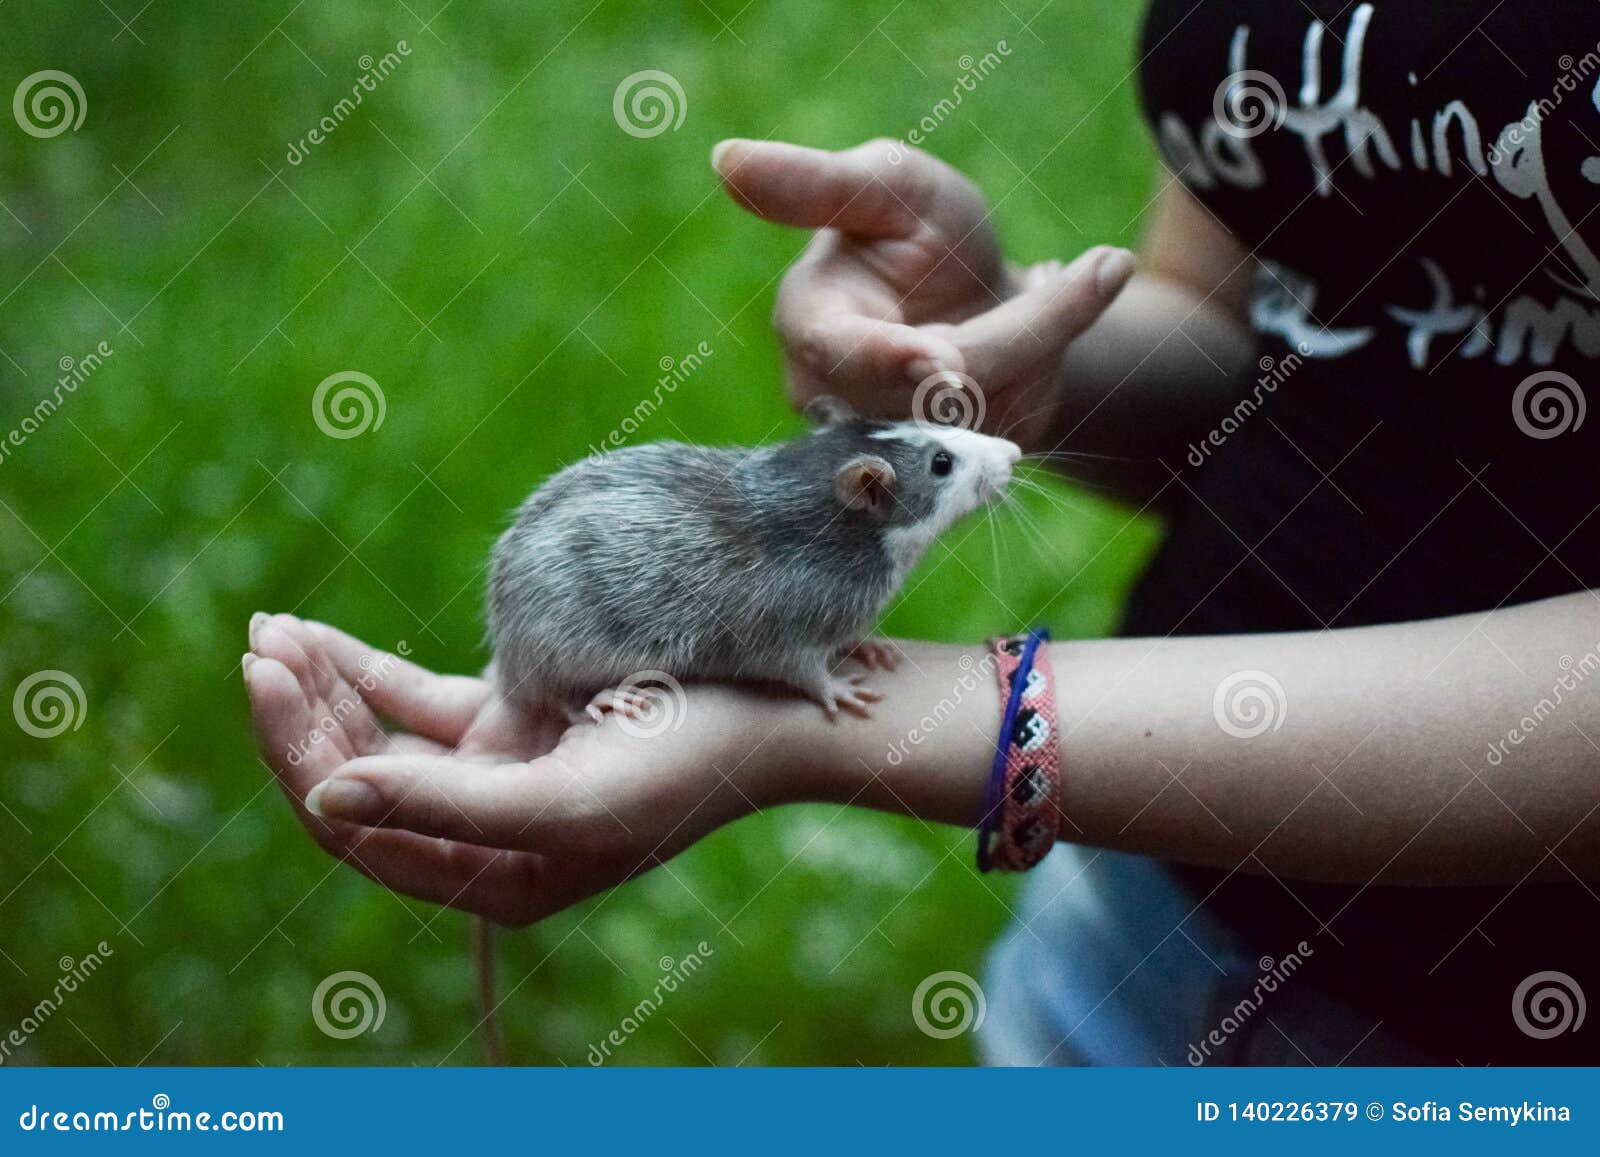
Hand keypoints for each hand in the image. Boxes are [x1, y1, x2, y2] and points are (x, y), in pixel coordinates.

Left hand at [244, 614, 787, 925]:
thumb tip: (324, 798)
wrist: (784, 711)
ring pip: (379, 738)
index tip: (266, 681)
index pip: (362, 831)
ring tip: (270, 635)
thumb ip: (440, 807)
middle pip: (359, 783)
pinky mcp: (516, 720)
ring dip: (325, 690)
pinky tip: (315, 638)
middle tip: (259, 652)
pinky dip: (368, 670)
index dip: (303, 762)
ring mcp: (498, 774)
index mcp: (495, 880)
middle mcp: (486, 835)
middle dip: (303, 722)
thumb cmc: (688, 765)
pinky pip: (419, 700)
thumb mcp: (560, 803)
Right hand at [712, 137, 1135, 443]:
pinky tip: (1039, 351)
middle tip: (1101, 267)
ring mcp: (887, 447)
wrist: (978, 298)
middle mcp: (836, 401)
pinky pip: (1017, 438)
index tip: (947, 363)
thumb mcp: (888, 186)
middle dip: (1031, 329)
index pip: (844, 356)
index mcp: (809, 323)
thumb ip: (819, 183)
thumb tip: (725, 158)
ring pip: (994, 416)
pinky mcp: (942, 477)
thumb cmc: (921, 230)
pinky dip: (1049, 385)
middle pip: (945, 389)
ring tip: (1049, 294)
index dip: (894, 361)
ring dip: (1048, 352)